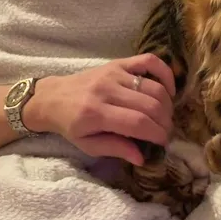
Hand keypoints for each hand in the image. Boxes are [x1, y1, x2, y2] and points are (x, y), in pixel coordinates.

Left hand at [23, 54, 174, 164]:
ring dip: (167, 105)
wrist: (52, 98)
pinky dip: (165, 73)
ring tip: (165, 117)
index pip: (138, 123)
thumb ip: (115, 149)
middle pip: (150, 105)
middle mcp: (106, 90)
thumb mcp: (87, 145)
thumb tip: (142, 158)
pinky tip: (168, 90)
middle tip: (166, 132)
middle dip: (165, 122)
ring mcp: (113, 73)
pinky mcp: (118, 63)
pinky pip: (149, 61)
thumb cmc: (70, 125)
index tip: (163, 143)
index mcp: (96, 113)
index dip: (157, 134)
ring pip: (153, 87)